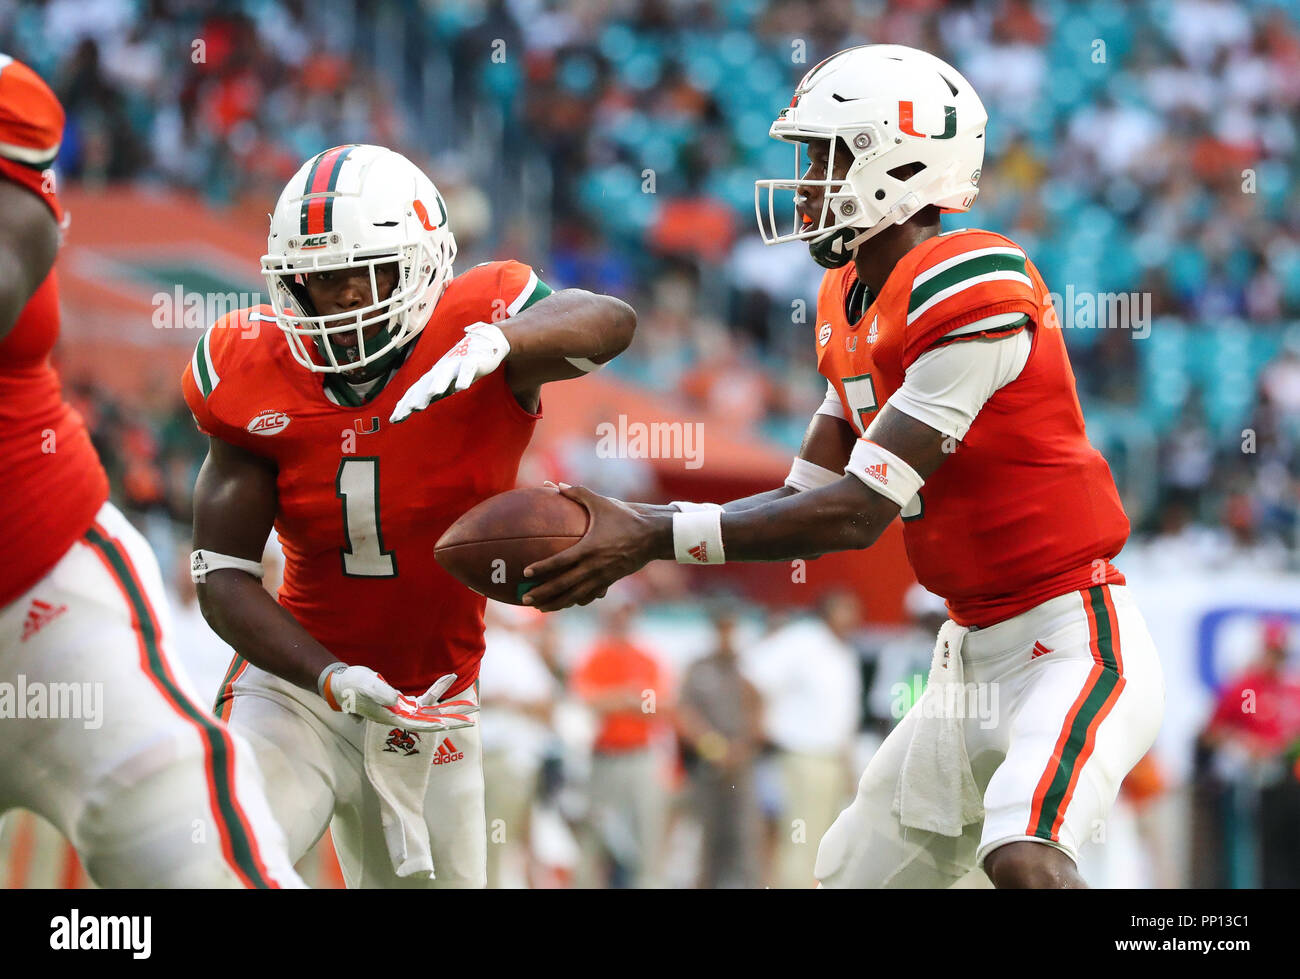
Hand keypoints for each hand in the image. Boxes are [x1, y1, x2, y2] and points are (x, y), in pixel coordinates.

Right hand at [324, 667, 478, 731]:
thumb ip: (380, 693)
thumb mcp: (365, 685)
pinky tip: (450, 677)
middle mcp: (400, 715)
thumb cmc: (352, 685)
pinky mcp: (403, 701)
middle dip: (451, 719)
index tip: (449, 726)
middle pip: (431, 720)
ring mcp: (402, 709)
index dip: (433, 724)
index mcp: (391, 716)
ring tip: (471, 704)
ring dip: (450, 706)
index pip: (417, 724)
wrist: (342, 684)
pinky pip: (426, 696)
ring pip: (432, 709)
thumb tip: (396, 700)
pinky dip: (438, 687)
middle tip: (472, 719)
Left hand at [389, 322, 509, 421]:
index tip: (394, 419)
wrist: (485, 343)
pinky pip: (467, 370)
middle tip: (408, 410)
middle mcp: (441, 370)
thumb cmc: (462, 366)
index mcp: (433, 376)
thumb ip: (433, 392)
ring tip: (431, 395)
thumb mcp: (446, 382)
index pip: (415, 391)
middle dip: (416, 397)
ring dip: (437, 384)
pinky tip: (461, 387)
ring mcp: (456, 365)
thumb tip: (415, 406)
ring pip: (444, 375)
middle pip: (425, 384)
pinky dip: (464, 377)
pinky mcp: (472, 362)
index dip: (404, 404)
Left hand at [522, 484, 667, 610]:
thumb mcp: (601, 503)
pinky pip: (589, 595)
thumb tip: (555, 485)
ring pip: (575, 596)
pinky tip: (565, 604)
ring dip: (557, 603)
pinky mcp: (609, 581)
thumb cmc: (625, 517)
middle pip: (564, 585)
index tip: (525, 574)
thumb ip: (577, 493)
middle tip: (524, 599)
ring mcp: (602, 577)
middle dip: (543, 593)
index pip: (561, 561)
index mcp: (589, 548)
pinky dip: (576, 601)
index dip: (542, 568)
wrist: (653, 537)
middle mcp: (594, 566)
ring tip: (540, 608)